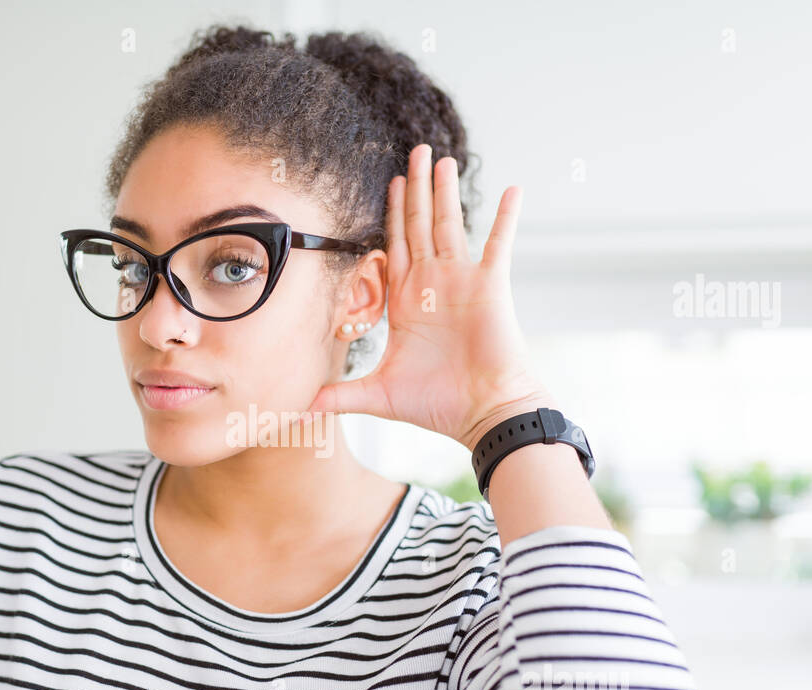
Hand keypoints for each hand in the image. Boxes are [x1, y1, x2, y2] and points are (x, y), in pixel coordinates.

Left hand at [306, 143, 552, 450]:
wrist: (481, 415)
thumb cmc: (437, 406)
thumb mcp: (377, 396)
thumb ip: (338, 395)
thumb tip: (297, 411)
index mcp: (408, 302)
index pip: (395, 247)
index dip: (391, 215)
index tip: (388, 184)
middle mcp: (434, 285)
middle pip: (419, 225)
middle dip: (415, 188)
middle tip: (414, 151)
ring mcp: (462, 282)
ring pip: (449, 224)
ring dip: (445, 191)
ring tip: (441, 158)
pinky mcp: (490, 287)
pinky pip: (499, 244)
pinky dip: (506, 218)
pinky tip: (514, 190)